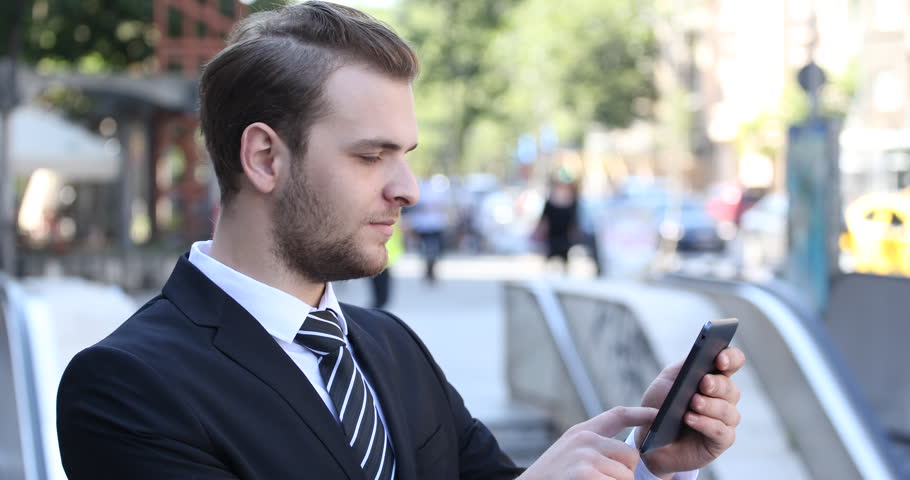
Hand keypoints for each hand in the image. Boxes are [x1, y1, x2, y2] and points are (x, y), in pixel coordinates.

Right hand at [519, 407, 656, 479]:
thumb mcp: (567, 456)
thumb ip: (594, 449)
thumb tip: (630, 455)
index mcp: (580, 432)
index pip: (617, 415)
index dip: (640, 413)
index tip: (658, 414)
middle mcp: (584, 440)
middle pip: (630, 455)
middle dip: (625, 474)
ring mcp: (585, 457)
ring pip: (627, 476)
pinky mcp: (586, 474)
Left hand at [634, 347, 745, 476]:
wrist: (650, 437)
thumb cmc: (660, 406)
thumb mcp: (665, 383)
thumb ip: (680, 370)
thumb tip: (694, 363)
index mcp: (712, 376)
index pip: (732, 361)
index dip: (731, 358)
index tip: (720, 359)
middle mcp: (723, 397)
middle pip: (730, 388)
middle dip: (717, 384)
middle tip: (703, 383)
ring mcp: (724, 420)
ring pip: (727, 411)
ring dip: (710, 405)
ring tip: (693, 402)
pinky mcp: (721, 440)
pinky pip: (721, 432)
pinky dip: (706, 424)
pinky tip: (690, 419)